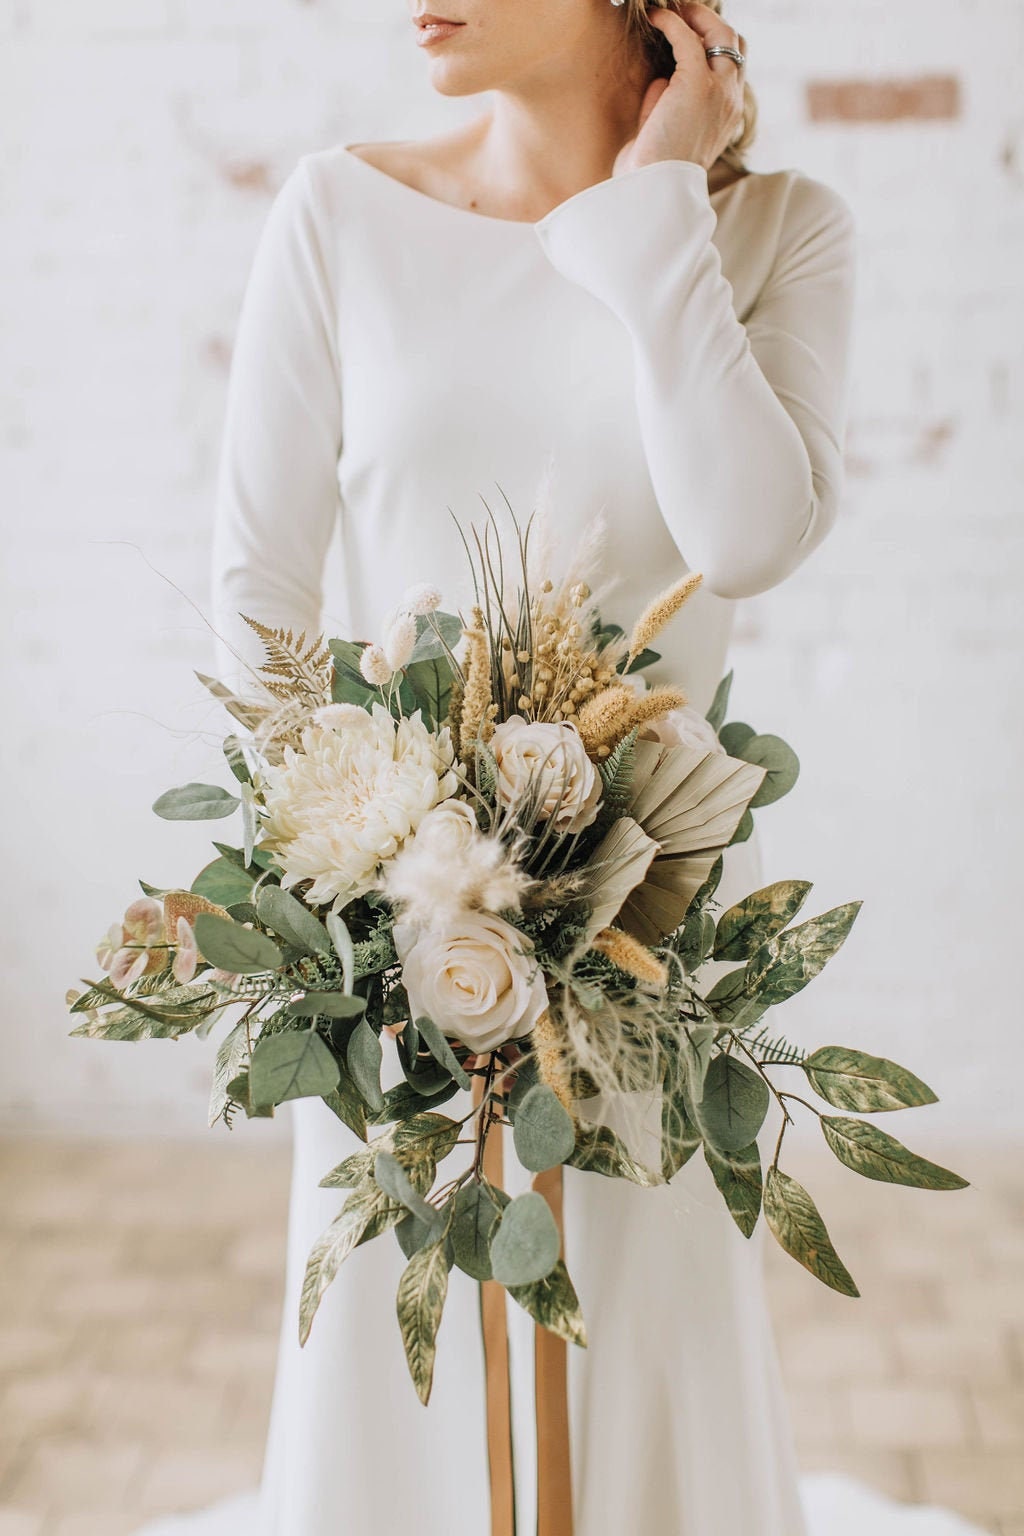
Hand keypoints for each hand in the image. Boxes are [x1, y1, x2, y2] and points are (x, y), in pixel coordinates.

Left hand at [614, 2, 746, 178]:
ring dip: (696, 15)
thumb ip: (668, 103)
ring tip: (672, 8)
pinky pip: (687, 38)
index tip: (691, 33)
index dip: (716, 45)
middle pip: (735, 43)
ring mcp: (718, 90)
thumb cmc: (654, 170)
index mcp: (728, 116)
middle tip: (684, 11)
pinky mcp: (697, 83)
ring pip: (720, 33)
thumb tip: (662, 79)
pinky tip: (654, 17)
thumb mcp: (666, 132)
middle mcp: (731, 101)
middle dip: (711, 21)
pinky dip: (671, 22)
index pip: (734, 67)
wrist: (654, 188)